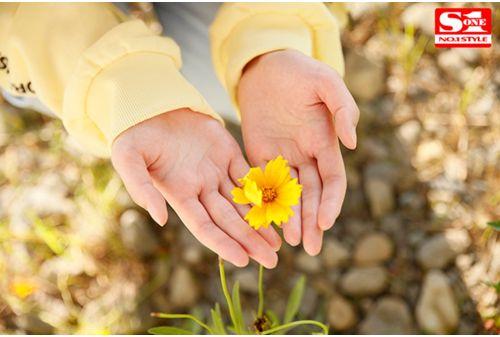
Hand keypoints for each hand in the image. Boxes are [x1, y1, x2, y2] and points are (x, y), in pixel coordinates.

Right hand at [111, 109, 280, 267]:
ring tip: (278, 244)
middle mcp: (200, 188)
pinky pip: (249, 176)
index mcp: (179, 194)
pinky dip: (263, 191)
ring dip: (259, 223)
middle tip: (272, 261)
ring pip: (243, 203)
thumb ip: (142, 189)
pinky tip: (277, 206)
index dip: (223, 244)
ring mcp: (216, 172)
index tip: (243, 260)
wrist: (151, 106)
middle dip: (249, 241)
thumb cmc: (135, 134)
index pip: (205, 226)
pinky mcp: (228, 154)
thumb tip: (159, 220)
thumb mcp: (129, 159)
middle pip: (229, 221)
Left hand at [238, 50, 358, 255]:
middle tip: (309, 248)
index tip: (325, 223)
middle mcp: (306, 156)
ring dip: (290, 219)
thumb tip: (351, 143)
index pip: (333, 181)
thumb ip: (344, 109)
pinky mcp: (259, 156)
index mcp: (325, 143)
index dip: (331, 203)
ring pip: (288, 195)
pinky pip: (262, 183)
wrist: (264, 66)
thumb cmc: (300, 71)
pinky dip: (263, 202)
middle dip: (311, 222)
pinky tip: (262, 221)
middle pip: (312, 196)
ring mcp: (282, 158)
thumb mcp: (326, 82)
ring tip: (288, 242)